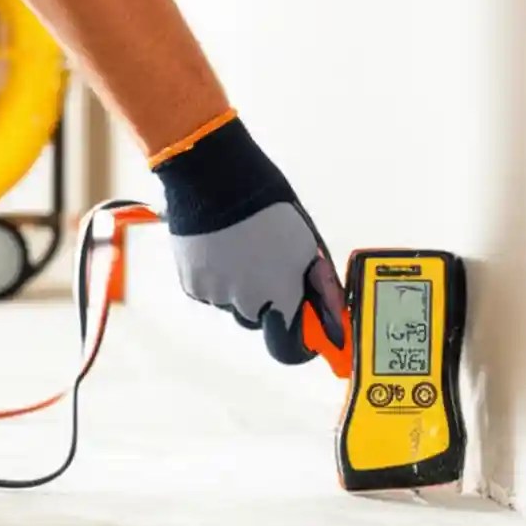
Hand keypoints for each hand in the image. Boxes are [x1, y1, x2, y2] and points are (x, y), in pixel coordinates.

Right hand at [169, 199, 346, 364]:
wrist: (214, 180)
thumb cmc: (267, 206)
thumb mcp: (307, 244)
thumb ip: (320, 286)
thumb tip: (334, 316)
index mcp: (279, 295)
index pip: (288, 345)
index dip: (296, 336)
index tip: (299, 324)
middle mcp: (245, 303)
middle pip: (257, 319)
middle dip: (264, 301)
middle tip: (264, 265)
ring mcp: (215, 295)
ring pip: (231, 304)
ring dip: (236, 287)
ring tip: (238, 250)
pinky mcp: (191, 284)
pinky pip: (208, 292)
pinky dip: (214, 278)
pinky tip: (218, 250)